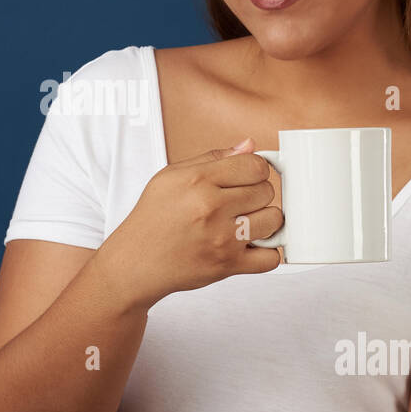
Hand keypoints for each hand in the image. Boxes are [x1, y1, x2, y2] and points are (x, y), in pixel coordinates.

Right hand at [97, 137, 281, 303]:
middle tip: (239, 202)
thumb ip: (213, 158)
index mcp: (198, 180)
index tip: (248, 177)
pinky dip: (267, 252)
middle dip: (257, 195)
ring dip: (265, 221)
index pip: (255, 165)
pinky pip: (270, 257)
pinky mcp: (228, 265)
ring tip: (246, 222)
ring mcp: (222, 238)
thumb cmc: (152, 219)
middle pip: (267, 191)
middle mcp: (211, 207)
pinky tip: (251, 245)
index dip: (256, 170)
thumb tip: (249, 146)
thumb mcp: (171, 176)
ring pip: (274, 221)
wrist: (135, 262)